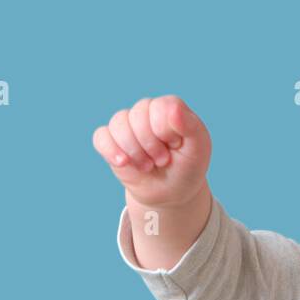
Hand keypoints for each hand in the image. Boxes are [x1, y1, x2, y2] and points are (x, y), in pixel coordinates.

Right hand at [92, 95, 211, 208]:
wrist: (171, 193)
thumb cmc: (187, 168)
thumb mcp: (199, 149)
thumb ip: (190, 125)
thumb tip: (173, 107)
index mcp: (168, 108)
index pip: (159, 107)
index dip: (165, 133)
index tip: (175, 146)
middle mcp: (146, 111)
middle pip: (137, 115)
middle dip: (150, 145)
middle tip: (162, 160)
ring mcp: (127, 125)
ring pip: (118, 124)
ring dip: (134, 151)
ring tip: (147, 165)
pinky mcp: (111, 141)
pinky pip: (101, 137)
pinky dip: (111, 151)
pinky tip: (124, 163)